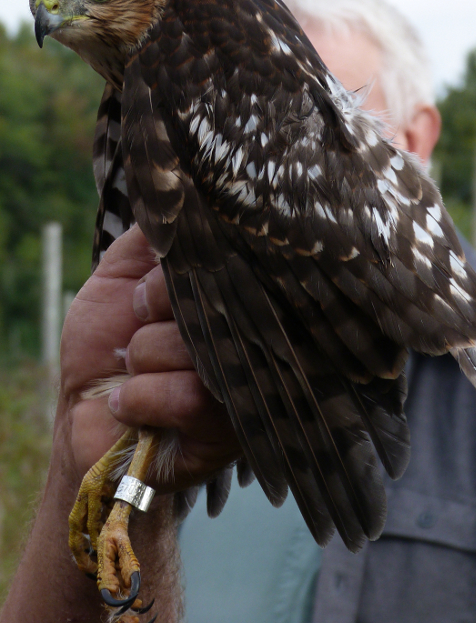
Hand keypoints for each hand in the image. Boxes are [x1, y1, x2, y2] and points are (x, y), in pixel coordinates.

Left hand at [61, 224, 240, 489]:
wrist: (85, 416)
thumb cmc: (104, 345)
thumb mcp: (119, 275)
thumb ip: (152, 236)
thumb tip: (179, 192)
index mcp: (224, 296)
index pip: (227, 260)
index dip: (175, 272)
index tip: (143, 294)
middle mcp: (243, 333)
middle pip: (212, 295)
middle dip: (152, 307)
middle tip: (135, 326)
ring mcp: (241, 381)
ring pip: (194, 345)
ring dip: (142, 359)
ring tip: (134, 373)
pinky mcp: (228, 429)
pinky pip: (189, 394)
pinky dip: (141, 396)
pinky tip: (129, 405)